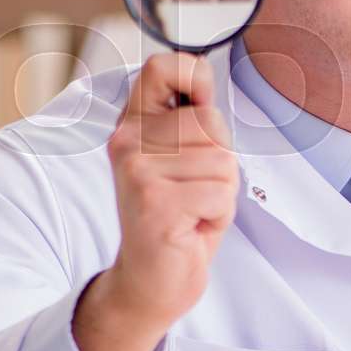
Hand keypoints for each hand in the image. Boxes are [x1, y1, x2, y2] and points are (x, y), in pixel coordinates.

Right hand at [74, 52, 237, 350]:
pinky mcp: (155, 203)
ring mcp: (137, 172)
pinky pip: (221, 194)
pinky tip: (191, 228)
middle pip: (211, 122)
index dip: (193, 76)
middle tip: (195, 192)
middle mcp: (127, 143)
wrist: (149, 282)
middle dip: (220, 161)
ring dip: (222, 194)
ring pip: (223, 162)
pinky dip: (219, 216)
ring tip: (193, 211)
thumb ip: (191, 119)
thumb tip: (203, 69)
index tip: (200, 103)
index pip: (161, 67)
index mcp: (133, 127)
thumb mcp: (183, 160)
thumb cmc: (176, 220)